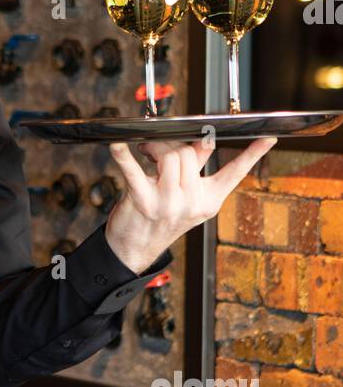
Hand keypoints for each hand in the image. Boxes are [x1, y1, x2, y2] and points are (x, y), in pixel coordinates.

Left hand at [103, 134, 276, 274]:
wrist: (134, 248)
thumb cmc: (159, 217)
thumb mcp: (185, 196)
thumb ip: (195, 168)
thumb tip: (204, 140)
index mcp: (209, 201)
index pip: (235, 173)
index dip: (253, 155)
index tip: (269, 138)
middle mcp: (193, 204)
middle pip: (189, 153)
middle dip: (172, 143)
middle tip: (157, 147)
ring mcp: (169, 205)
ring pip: (170, 156)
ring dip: (155, 146)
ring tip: (145, 152)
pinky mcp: (143, 203)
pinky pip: (133, 171)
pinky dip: (123, 155)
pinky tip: (117, 145)